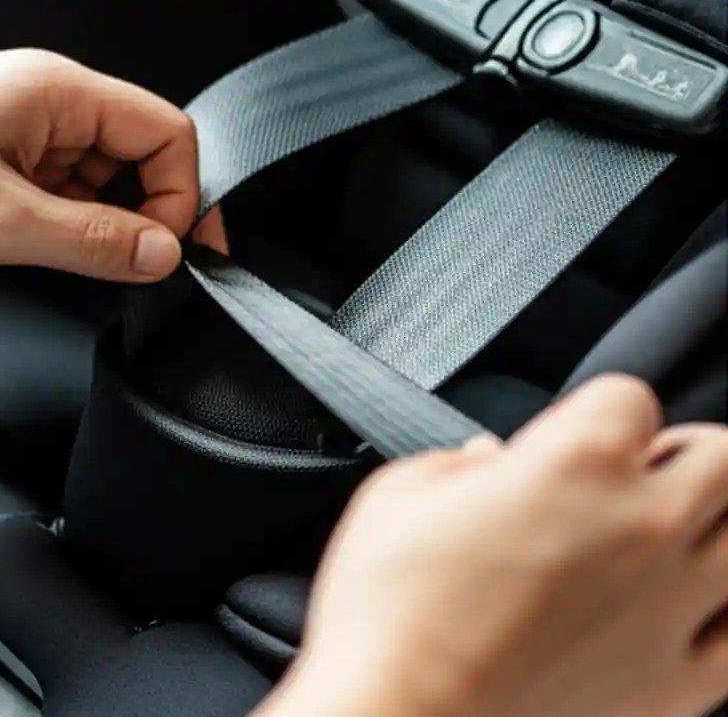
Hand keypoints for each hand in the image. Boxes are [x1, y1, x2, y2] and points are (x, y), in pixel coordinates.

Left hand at [0, 49, 203, 281]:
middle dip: (136, 214)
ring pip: (87, 178)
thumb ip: (95, 242)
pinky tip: (22, 248)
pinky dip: (50, 224)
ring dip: (88, 224)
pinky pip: (45, 189)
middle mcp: (39, 99)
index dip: (181, 196)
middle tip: (124, 269)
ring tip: (49, 257)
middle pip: (131, 155)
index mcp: (57, 89)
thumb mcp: (2, 222)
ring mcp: (9, 128)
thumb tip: (162, 255)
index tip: (173, 254)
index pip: (164, 132)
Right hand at [256, 375, 727, 716]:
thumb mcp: (398, 498)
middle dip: (680, 454)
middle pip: (722, 455)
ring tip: (665, 536)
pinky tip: (678, 610)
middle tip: (641, 472)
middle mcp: (644, 526)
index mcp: (576, 463)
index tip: (568, 438)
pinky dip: (718, 611)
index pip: (628, 398)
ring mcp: (672, 608)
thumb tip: (486, 466)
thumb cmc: (388, 618)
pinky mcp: (676, 684)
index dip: (593, 412)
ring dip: (710, 525)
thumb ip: (459, 468)